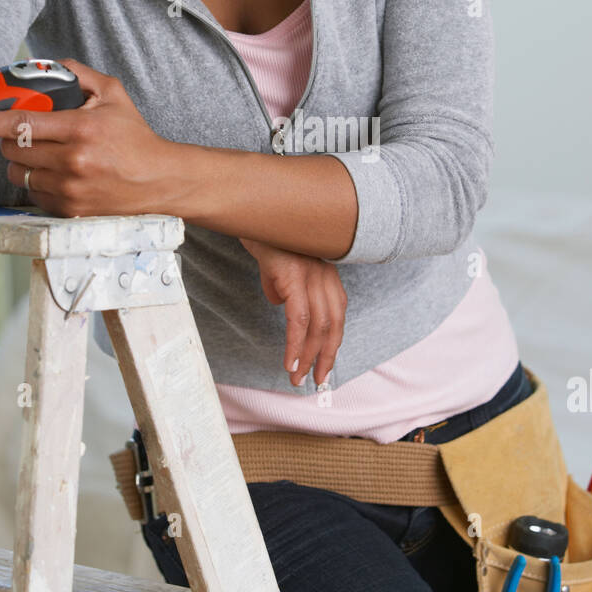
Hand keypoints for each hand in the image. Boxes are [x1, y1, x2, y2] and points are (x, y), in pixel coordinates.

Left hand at [0, 59, 178, 218]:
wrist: (160, 181)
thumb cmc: (136, 137)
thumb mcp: (114, 94)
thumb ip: (79, 73)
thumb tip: (46, 65)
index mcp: (81, 128)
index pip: (19, 124)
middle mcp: (73, 161)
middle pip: (13, 149)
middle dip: (11, 139)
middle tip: (28, 134)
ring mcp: (70, 189)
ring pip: (18, 173)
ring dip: (22, 162)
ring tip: (46, 156)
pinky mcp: (70, 210)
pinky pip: (32, 193)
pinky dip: (37, 182)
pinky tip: (59, 175)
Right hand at [240, 237, 347, 388]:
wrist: (255, 210)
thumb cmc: (267, 238)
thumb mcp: (280, 267)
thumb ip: (284, 287)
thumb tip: (280, 304)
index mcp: (327, 274)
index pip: (337, 317)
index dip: (332, 345)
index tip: (324, 367)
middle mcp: (325, 275)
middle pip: (333, 325)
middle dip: (325, 357)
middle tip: (316, 381)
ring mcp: (312, 275)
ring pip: (318, 327)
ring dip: (308, 357)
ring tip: (297, 377)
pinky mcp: (294, 276)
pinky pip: (299, 319)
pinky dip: (296, 344)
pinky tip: (290, 361)